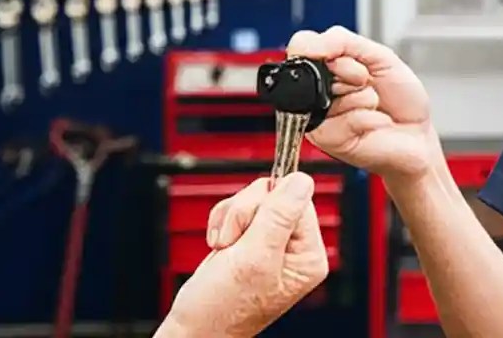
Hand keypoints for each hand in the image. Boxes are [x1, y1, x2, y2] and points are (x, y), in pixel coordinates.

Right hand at [156, 173, 328, 337]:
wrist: (193, 329)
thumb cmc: (221, 308)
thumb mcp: (253, 257)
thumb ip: (279, 216)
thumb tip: (301, 180)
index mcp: (309, 256)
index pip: (298, 200)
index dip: (268, 207)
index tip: (247, 231)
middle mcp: (296, 248)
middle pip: (276, 196)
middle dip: (244, 214)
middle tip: (233, 244)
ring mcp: (273, 243)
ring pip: (255, 200)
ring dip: (232, 220)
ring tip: (225, 248)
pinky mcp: (252, 239)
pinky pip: (239, 210)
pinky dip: (223, 223)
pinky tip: (220, 247)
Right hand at [287, 26, 443, 181]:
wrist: (417, 135)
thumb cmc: (399, 97)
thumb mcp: (380, 56)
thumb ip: (343, 42)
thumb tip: (308, 44)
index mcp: (326, 67)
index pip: (303, 44)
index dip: (329, 50)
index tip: (358, 63)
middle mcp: (317, 91)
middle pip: (317, 69)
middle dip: (355, 74)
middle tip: (369, 84)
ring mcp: (318, 115)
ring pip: (332, 95)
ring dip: (365, 98)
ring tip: (372, 106)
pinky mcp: (326, 139)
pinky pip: (345, 119)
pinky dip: (369, 118)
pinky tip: (375, 122)